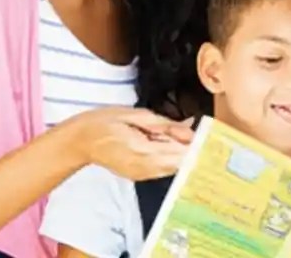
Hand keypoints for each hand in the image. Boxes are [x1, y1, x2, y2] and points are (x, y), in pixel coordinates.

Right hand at [63, 107, 194, 180]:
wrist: (79, 141)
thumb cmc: (104, 123)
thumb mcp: (136, 115)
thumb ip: (165, 125)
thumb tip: (190, 130)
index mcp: (142, 152)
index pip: (180, 156)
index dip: (198, 147)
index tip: (211, 137)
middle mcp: (144, 169)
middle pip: (180, 164)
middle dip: (191, 149)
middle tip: (194, 131)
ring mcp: (141, 175)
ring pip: (173, 167)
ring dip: (180, 153)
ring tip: (172, 134)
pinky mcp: (139, 176)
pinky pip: (163, 168)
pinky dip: (170, 156)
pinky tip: (164, 142)